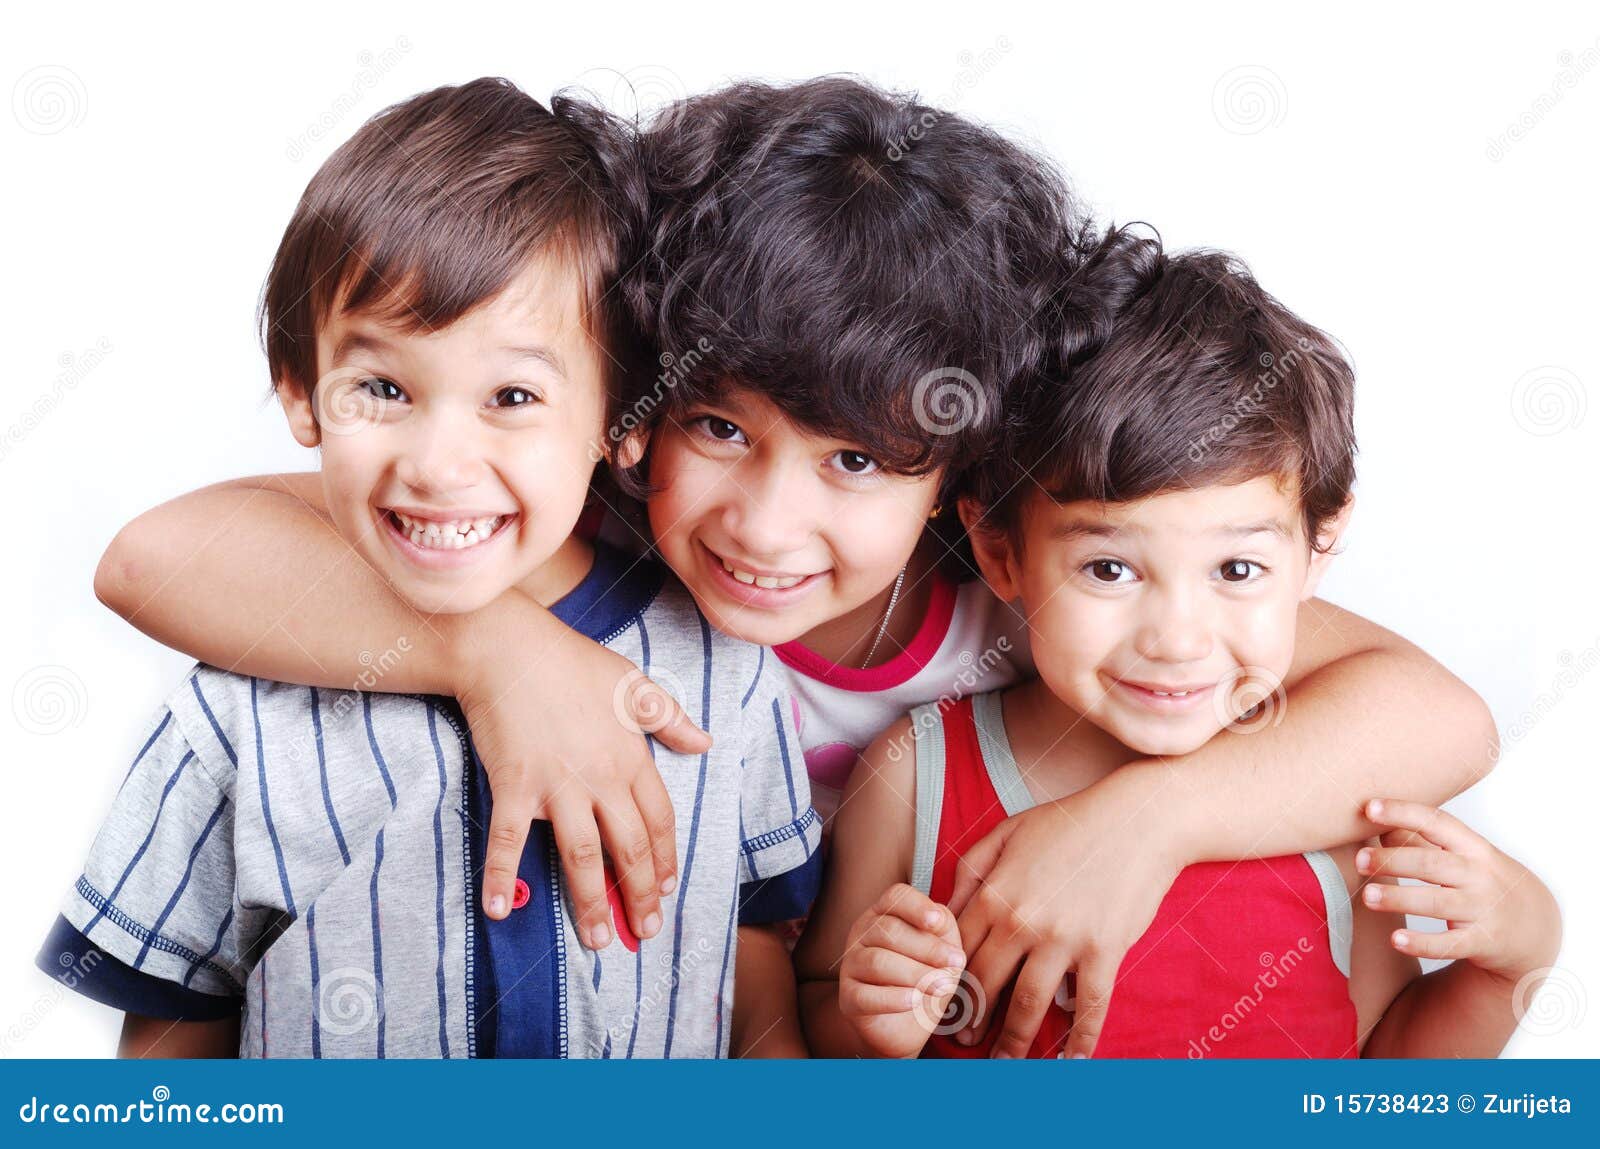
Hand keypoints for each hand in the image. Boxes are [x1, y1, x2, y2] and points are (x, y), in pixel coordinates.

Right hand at [453, 596, 710, 948]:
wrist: (509, 647)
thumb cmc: (572, 661)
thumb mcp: (635, 683)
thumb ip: (671, 719)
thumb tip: (706, 743)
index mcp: (631, 758)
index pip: (659, 822)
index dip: (666, 860)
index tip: (668, 889)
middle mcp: (601, 779)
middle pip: (629, 849)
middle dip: (641, 895)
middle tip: (644, 931)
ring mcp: (558, 786)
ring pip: (583, 857)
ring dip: (591, 904)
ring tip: (598, 941)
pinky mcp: (514, 786)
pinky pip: (508, 841)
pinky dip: (501, 876)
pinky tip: (499, 909)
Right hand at [839, 884, 966, 1058]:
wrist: (908, 1027)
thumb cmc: (926, 979)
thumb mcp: (943, 951)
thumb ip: (944, 929)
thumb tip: (938, 919)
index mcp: (885, 914)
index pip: (896, 897)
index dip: (917, 906)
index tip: (937, 922)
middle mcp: (862, 933)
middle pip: (890, 930)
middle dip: (928, 948)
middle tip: (956, 964)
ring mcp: (851, 965)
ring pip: (878, 961)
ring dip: (916, 974)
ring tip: (942, 986)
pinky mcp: (848, 998)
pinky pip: (866, 995)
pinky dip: (893, 998)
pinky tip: (914, 1001)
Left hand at [947, 765, 1184, 1057]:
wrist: (1138, 820)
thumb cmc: (1070, 822)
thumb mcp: (1007, 832)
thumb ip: (971, 870)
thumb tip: (946, 911)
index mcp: (994, 893)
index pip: (959, 952)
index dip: (948, 983)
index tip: (944, 1006)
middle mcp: (1021, 921)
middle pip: (986, 985)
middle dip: (972, 1021)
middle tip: (965, 1045)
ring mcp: (1063, 939)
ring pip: (1028, 1005)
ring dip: (1014, 1042)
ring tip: (1004, 1065)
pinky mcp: (1103, 951)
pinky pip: (1089, 1008)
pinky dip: (1080, 1040)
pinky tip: (1071, 1062)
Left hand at [1358, 798, 1560, 983]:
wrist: (1537, 928)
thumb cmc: (1486, 882)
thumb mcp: (1465, 856)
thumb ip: (1423, 840)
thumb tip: (1378, 821)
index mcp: (1473, 847)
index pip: (1437, 822)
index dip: (1403, 812)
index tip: (1369, 807)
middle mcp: (1479, 875)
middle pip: (1431, 863)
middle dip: (1394, 860)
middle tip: (1359, 860)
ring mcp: (1483, 909)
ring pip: (1437, 902)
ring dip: (1400, 899)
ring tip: (1367, 896)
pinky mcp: (1483, 942)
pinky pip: (1450, 943)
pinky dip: (1423, 943)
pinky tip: (1396, 940)